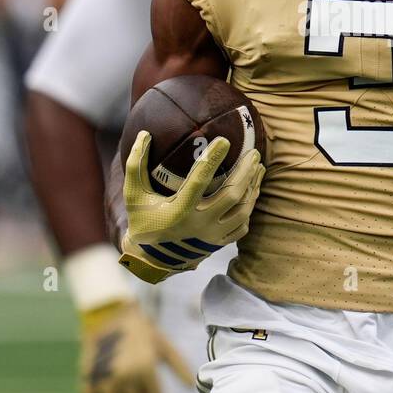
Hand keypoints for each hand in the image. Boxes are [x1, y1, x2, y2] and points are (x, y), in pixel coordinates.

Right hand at [78, 299, 194, 392]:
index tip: (152, 381)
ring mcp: (104, 379)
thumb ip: (179, 367)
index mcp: (145, 368)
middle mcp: (124, 376)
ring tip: (120, 386)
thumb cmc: (141, 330)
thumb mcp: (163, 345)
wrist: (108, 315)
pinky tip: (104, 391)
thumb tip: (192, 387)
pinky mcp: (87, 379)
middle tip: (136, 381)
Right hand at [119, 132, 263, 282]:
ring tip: (259, 168)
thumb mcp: (134, 193)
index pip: (200, 180)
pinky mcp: (219, 243)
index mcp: (179, 210)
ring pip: (242, 210)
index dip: (213, 159)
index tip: (225, 140)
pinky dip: (249, 207)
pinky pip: (242, 225)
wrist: (151, 258)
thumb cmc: (143, 219)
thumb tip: (144, 134)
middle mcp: (199, 224)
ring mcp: (212, 236)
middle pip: (232, 195)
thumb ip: (135, 164)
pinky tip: (252, 191)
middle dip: (246, 172)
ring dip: (253, 187)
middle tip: (254, 153)